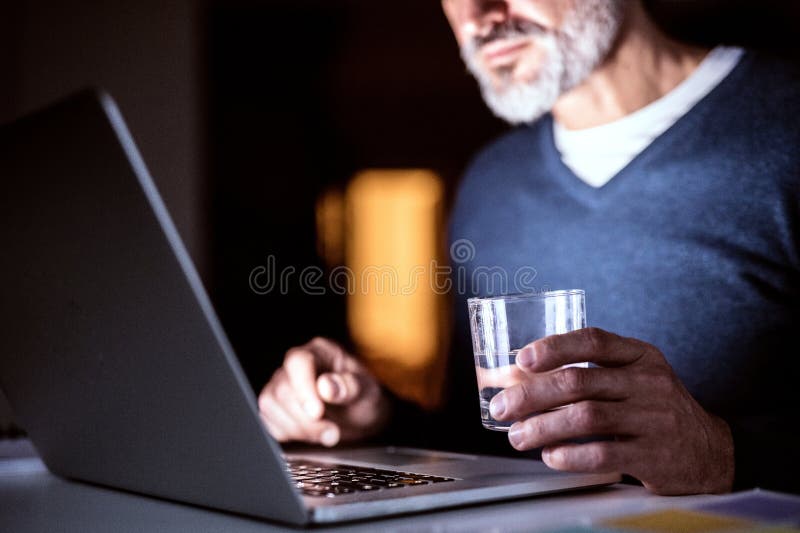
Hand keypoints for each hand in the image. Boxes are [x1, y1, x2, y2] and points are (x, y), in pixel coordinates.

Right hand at [258, 337, 388, 446]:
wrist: (363, 419)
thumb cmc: (365, 399)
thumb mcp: (368, 392)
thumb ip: (349, 387)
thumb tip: (326, 386)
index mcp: (320, 351)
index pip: (298, 362)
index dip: (303, 387)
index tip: (317, 412)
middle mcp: (296, 366)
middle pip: (282, 389)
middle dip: (306, 419)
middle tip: (332, 433)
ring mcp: (282, 386)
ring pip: (271, 406)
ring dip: (298, 429)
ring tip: (327, 435)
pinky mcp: (276, 409)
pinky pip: (269, 423)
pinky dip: (289, 435)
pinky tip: (311, 435)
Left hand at [489, 327, 734, 494]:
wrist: (711, 452)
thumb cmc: (655, 410)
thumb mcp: (636, 377)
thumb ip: (593, 372)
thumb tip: (522, 378)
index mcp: (641, 356)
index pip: (594, 340)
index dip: (554, 347)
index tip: (522, 359)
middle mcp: (649, 383)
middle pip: (579, 382)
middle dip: (531, 395)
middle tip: (503, 408)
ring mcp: (654, 419)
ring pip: (585, 418)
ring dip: (542, 427)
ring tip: (517, 436)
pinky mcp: (654, 456)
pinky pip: (602, 454)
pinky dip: (569, 455)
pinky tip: (550, 456)